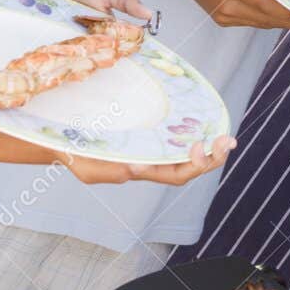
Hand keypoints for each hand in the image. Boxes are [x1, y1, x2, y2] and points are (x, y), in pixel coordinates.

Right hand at [61, 134, 235, 185]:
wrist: (62, 138)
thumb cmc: (75, 155)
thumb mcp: (89, 167)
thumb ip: (111, 171)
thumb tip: (137, 169)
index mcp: (141, 170)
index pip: (175, 175)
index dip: (193, 165)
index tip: (199, 146)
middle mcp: (152, 159)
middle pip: (188, 165)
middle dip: (212, 157)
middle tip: (228, 141)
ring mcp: (151, 144)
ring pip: (186, 149)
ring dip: (208, 143)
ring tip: (225, 134)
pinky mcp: (147, 129)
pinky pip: (175, 131)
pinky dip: (191, 127)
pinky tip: (203, 114)